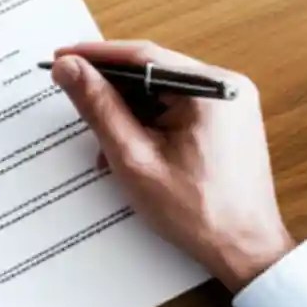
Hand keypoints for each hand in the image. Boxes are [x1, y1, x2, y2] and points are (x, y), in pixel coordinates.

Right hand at [50, 41, 293, 292]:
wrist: (245, 250)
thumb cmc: (197, 212)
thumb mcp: (135, 158)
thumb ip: (99, 107)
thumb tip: (68, 67)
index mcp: (211, 89)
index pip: (142, 57)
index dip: (96, 56)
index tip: (61, 57)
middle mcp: (227, 86)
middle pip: (153, 72)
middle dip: (111, 90)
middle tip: (73, 97)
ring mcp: (231, 103)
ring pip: (163, 92)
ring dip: (129, 112)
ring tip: (103, 143)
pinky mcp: (227, 121)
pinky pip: (179, 108)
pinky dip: (151, 122)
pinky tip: (131, 147)